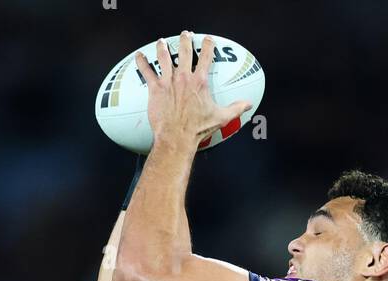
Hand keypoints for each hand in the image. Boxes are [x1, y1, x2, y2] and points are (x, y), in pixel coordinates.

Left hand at [136, 31, 251, 149]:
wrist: (177, 137)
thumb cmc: (197, 129)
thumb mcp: (220, 118)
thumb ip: (235, 108)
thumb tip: (248, 104)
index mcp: (199, 81)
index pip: (206, 56)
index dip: (207, 45)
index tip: (207, 40)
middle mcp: (183, 77)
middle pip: (184, 50)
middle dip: (185, 39)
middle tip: (185, 35)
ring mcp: (168, 81)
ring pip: (164, 56)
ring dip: (162, 47)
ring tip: (161, 43)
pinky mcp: (155, 88)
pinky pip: (146, 71)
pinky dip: (142, 62)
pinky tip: (139, 56)